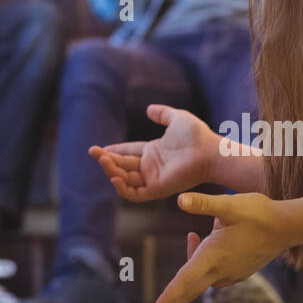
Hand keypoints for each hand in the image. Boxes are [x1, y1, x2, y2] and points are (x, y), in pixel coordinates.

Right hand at [90, 104, 218, 202]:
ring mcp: (153, 178)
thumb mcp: (176, 118)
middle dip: (107, 160)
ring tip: (102, 161)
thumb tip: (148, 108)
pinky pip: (135, 194)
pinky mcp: (157, 189)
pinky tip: (114, 177)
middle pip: (123, 165)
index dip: (114, 151)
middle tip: (93, 153)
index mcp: (154, 151)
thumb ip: (162, 113)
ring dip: (112, 171)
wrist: (209, 151)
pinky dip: (122, 188)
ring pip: (125, 179)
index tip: (99, 149)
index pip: (128, 152)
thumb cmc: (197, 135)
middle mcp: (151, 166)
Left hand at [150, 191, 289, 302]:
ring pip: (202, 280)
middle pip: (190, 289)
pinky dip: (203, 267)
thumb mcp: (229, 204)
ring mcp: (232, 274)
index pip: (185, 280)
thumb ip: (203, 203)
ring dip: (190, 269)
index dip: (169, 296)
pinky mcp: (239, 272)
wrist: (287, 226)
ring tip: (193, 236)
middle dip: (172, 300)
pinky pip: (215, 277)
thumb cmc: (258, 213)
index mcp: (214, 255)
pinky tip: (205, 245)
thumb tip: (179, 200)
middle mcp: (222, 269)